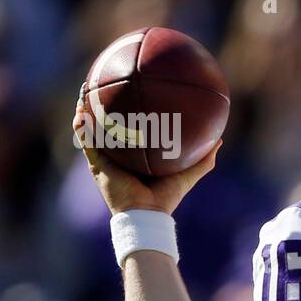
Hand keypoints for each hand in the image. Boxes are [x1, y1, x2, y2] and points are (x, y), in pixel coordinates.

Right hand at [73, 89, 217, 215]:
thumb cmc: (166, 197)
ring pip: (91, 130)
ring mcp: (106, 160)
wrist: (146, 213)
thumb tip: (219, 140)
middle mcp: (119, 156)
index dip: (131, 114)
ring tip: (83, 92)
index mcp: (137, 157)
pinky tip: (81, 111)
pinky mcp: (96, 165)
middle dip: (104, 107)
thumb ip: (204, 159)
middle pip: (109, 127)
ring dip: (85, 111)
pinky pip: (85, 141)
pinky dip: (81, 126)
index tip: (134, 93)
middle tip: (105, 86)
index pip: (133, 131)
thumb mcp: (189, 174)